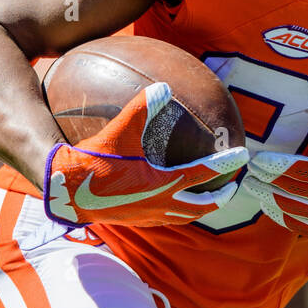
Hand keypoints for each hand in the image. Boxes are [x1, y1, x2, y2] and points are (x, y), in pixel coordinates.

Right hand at [45, 81, 247, 227]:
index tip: (243, 155)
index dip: (225, 164)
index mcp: (162, 184)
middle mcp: (160, 204)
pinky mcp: (135, 221)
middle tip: (232, 187)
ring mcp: (148, 216)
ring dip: (201, 208)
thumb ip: (142, 108)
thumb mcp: (118, 131)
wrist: (65, 192)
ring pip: (184, 216)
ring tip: (209, 198)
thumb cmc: (93, 162)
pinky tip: (172, 200)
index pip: (203, 174)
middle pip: (200, 206)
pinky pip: (166, 218)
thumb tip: (164, 87)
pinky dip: (178, 211)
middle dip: (220, 197)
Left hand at [240, 101, 307, 244]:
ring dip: (268, 197)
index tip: (258, 160)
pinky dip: (281, 216)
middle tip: (249, 171)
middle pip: (292, 189)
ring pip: (292, 208)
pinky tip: (267, 206)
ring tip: (252, 187)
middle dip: (267, 180)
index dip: (278, 166)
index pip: (303, 170)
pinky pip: (299, 225)